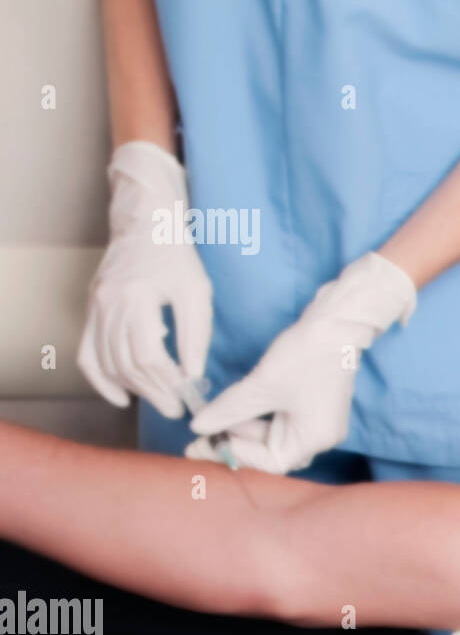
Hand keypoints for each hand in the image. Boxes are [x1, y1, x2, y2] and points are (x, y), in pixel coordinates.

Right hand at [77, 141, 213, 418]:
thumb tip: (193, 375)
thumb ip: (195, 334)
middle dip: (154, 391)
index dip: (168, 380)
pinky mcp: (91, 311)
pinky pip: (87, 354)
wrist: (145, 225)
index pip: (148, 354)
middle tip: (176, 408)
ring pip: (107, 363)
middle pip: (127, 363)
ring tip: (160, 402)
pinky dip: (100, 379)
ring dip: (133, 388)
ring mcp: (94, 308)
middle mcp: (108, 305)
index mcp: (135, 298)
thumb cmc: (176, 255)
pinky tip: (121, 397)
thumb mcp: (196, 292)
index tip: (188, 394)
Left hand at [186, 251, 416, 473]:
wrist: (338, 322)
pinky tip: (242, 403)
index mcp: (314, 438)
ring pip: (276, 434)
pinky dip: (262, 415)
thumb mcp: (261, 385)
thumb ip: (229, 410)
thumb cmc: (305, 356)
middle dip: (241, 439)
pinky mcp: (316, 404)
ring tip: (222, 412)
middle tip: (208, 428)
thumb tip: (197, 427)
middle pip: (274, 450)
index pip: (272, 462)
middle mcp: (321, 436)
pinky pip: (284, 419)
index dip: (239, 452)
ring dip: (248, 425)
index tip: (211, 438)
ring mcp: (320, 420)